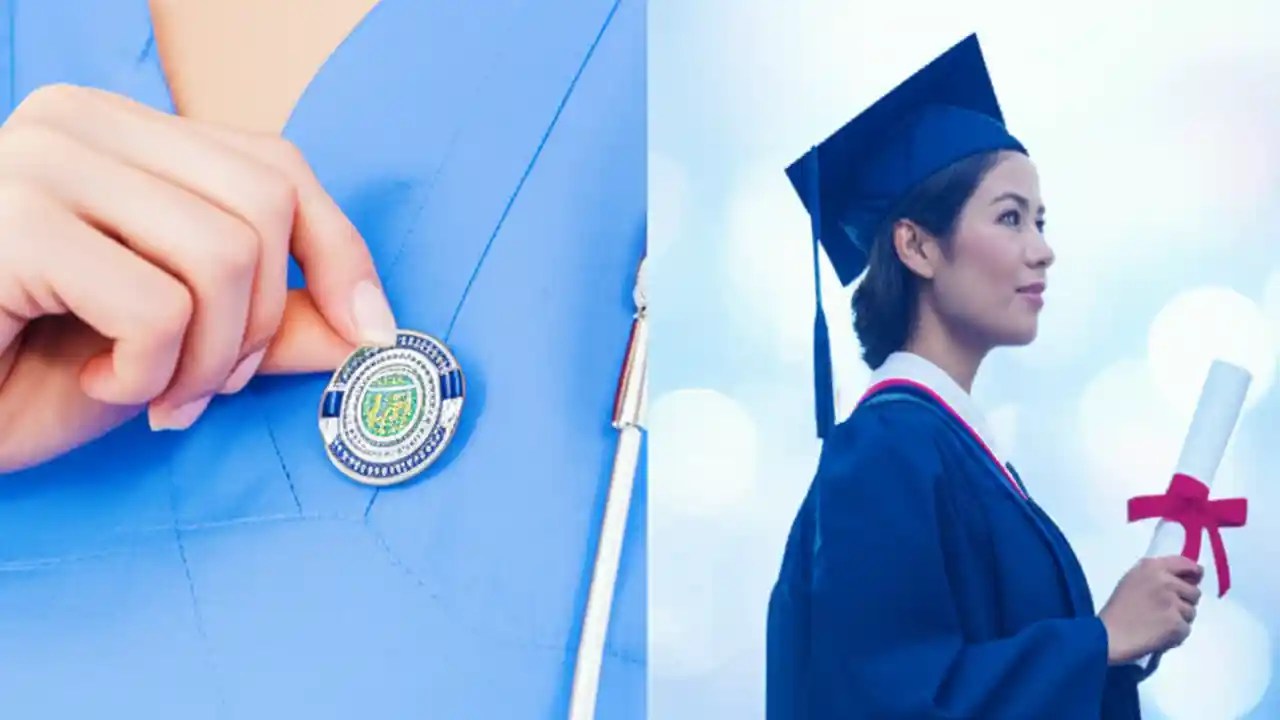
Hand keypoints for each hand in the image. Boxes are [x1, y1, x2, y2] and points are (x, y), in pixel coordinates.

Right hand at [0, 83, 397, 472]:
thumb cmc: (31, 374)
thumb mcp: (176, 350)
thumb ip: (269, 327)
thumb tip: (371, 330)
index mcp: (121, 134)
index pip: (277, 165)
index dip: (340, 252)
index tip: (372, 331)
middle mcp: (80, 124)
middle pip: (264, 205)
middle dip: (263, 323)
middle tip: (211, 390)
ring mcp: (40, 161)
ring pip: (224, 255)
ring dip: (208, 361)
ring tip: (156, 396)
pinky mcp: (15, 221)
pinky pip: (159, 306)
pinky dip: (150, 374)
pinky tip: (101, 383)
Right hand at [1099, 555, 1203, 664]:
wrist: (1110, 635)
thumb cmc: (1118, 608)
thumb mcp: (1132, 580)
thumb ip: (1156, 576)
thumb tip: (1183, 580)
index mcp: (1152, 567)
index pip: (1185, 564)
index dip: (1193, 572)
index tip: (1194, 579)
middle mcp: (1166, 581)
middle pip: (1194, 592)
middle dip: (1184, 601)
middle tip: (1167, 610)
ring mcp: (1173, 603)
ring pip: (1191, 612)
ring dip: (1180, 619)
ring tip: (1159, 624)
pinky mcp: (1177, 623)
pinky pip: (1186, 629)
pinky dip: (1176, 634)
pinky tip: (1159, 634)